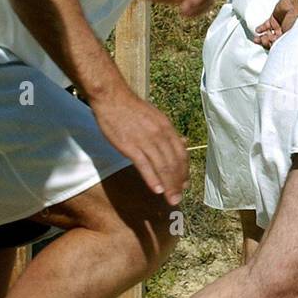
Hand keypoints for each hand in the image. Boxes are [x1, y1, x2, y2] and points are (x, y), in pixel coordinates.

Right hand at [90, 89, 188, 205]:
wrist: (112, 98)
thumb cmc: (133, 109)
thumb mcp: (156, 117)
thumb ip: (168, 133)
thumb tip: (183, 144)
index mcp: (167, 128)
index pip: (181, 154)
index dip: (184, 171)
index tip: (184, 184)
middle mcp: (160, 135)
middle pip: (173, 163)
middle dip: (178, 183)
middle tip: (179, 197)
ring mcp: (145, 140)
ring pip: (162, 167)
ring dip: (168, 185)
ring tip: (171, 199)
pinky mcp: (130, 146)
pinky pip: (144, 165)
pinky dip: (152, 179)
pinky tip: (157, 190)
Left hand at [254, 0, 297, 48]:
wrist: (292, 3)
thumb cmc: (294, 17)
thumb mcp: (289, 31)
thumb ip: (281, 39)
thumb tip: (273, 46)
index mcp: (289, 36)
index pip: (279, 45)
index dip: (272, 46)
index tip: (268, 44)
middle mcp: (284, 32)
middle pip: (272, 41)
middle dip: (265, 43)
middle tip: (262, 41)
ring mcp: (278, 26)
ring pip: (268, 34)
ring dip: (261, 38)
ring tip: (256, 39)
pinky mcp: (273, 19)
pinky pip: (266, 26)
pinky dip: (261, 28)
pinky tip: (257, 30)